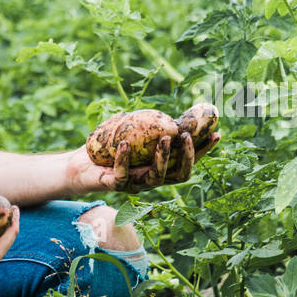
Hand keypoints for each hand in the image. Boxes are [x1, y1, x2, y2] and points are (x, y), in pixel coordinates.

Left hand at [68, 130, 220, 195]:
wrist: (81, 165)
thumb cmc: (109, 147)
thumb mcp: (133, 132)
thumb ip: (148, 125)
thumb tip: (168, 111)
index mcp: (161, 167)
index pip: (190, 160)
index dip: (204, 150)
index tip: (216, 133)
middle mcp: (152, 178)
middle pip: (181, 174)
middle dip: (188, 156)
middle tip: (184, 136)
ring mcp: (135, 184)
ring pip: (157, 178)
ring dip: (163, 158)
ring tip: (163, 139)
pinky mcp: (116, 185)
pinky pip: (123, 174)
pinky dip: (124, 158)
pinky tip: (124, 143)